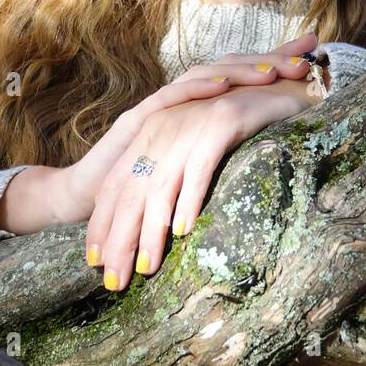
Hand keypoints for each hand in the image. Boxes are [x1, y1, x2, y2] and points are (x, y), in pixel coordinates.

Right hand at [53, 31, 318, 225]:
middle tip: (306, 56)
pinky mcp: (136, 122)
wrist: (85, 198)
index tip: (312, 57)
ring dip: (240, 71)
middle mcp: (177, 102)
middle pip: (228, 68)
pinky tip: (221, 84)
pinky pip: (169, 98)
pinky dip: (196, 88)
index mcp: (194, 111)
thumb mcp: (192, 174)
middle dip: (267, 61)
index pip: (239, 79)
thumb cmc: (142, 192)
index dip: (273, 65)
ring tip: (274, 69)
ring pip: (204, 77)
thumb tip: (270, 163)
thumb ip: (223, 163)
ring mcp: (157, 108)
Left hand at [85, 75, 321, 290]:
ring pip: (160, 187)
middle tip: (113, 282)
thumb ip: (166, 176)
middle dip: (119, 240)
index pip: (114, 187)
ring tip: (145, 268)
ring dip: (150, 232)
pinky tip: (182, 231)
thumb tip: (153, 224)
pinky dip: (188, 200)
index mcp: (146, 135)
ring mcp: (188, 126)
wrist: (271, 84)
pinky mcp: (219, 124)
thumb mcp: (187, 147)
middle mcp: (160, 129)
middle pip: (130, 193)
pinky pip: (198, 169)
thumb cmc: (232, 123)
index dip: (102, 225)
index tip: (93, 262)